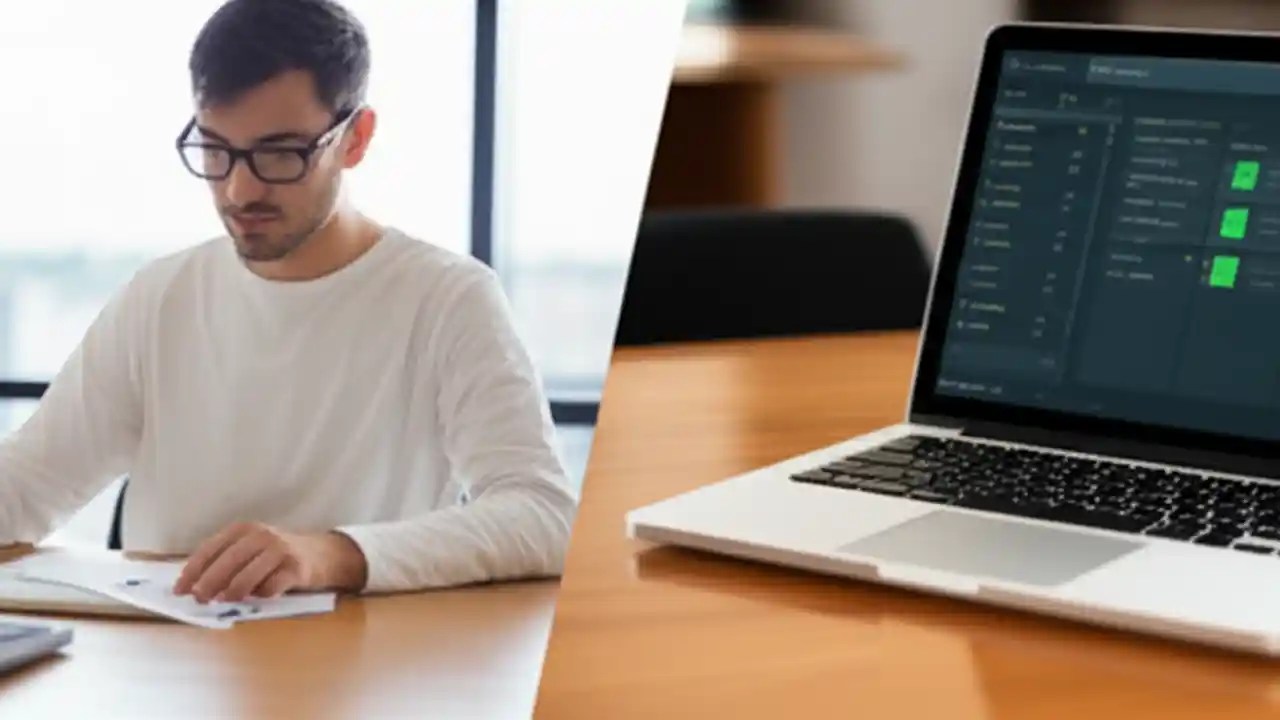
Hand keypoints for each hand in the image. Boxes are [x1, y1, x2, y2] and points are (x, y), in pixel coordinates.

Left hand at [172, 522, 367, 603]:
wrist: (322, 554)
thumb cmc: (277, 555)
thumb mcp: (251, 548)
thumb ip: (226, 561)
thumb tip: (193, 585)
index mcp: (244, 529)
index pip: (211, 549)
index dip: (193, 570)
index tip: (179, 589)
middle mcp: (262, 535)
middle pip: (228, 561)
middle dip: (208, 582)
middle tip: (198, 599)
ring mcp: (280, 550)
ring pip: (248, 574)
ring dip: (232, 591)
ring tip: (224, 602)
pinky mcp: (296, 568)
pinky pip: (272, 586)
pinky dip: (260, 595)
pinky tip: (256, 600)